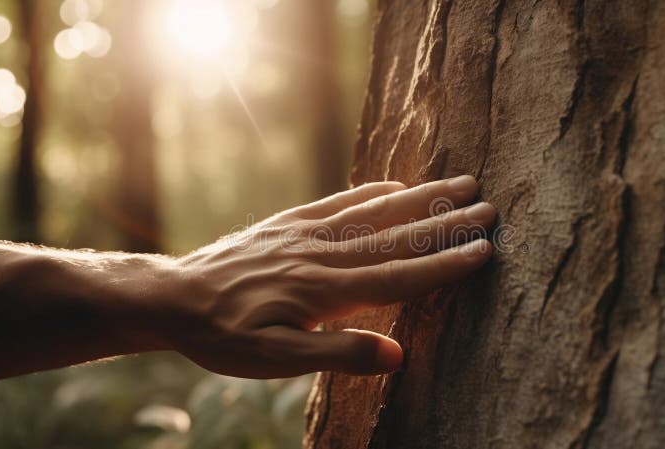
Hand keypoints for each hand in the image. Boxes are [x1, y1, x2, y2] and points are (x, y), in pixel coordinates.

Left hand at [161, 175, 495, 377]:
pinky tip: (394, 184)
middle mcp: (323, 253)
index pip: (399, 276)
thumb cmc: (224, 336)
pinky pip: (340, 202)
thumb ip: (337, 354)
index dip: (444, 264)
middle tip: (490, 207)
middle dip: (446, 222)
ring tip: (459, 184)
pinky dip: (372, 192)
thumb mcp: (274, 360)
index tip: (484, 248)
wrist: (174, 297)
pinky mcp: (290, 222)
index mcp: (325, 290)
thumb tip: (396, 354)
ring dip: (420, 198)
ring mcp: (307, 233)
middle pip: (397, 237)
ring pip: (375, 213)